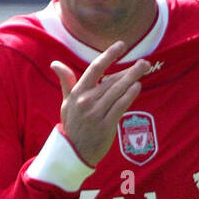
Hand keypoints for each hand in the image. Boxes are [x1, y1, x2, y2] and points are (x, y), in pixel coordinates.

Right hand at [50, 42, 150, 166]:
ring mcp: (96, 114)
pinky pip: (120, 107)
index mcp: (77, 93)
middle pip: (111, 80)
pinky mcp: (106, 126)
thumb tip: (55, 64)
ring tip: (143, 70)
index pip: (95, 68)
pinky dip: (129, 95)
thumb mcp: (66, 103)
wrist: (74, 153)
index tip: (121, 45)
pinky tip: (137, 86)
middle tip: (143, 63)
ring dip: (132, 79)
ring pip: (117, 91)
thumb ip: (66, 82)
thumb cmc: (72, 126)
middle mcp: (87, 101)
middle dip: (129, 70)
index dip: (109, 55)